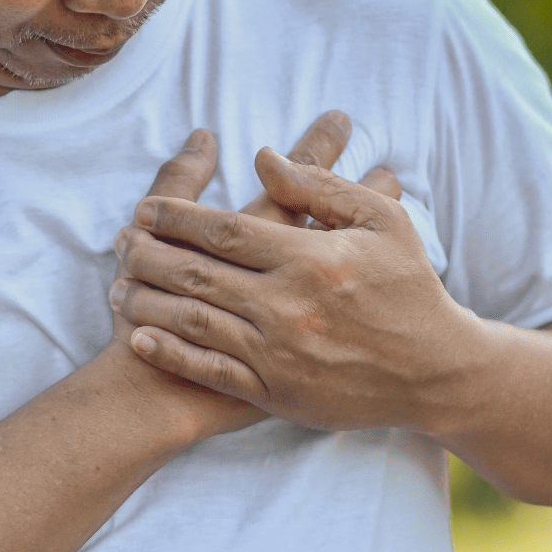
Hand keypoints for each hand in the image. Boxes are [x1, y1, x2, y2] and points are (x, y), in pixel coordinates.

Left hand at [113, 147, 478, 432]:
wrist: (435, 372)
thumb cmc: (410, 287)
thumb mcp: (382, 221)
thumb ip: (320, 186)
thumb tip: (263, 158)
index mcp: (312, 259)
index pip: (225, 230)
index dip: (176, 217)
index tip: (146, 208)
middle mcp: (289, 307)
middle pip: (198, 275)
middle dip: (149, 255)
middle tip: (119, 241)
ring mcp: (280, 355)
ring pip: (194, 324)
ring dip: (147, 302)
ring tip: (116, 284)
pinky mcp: (278, 394)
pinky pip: (210, 371)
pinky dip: (170, 354)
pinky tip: (140, 337)